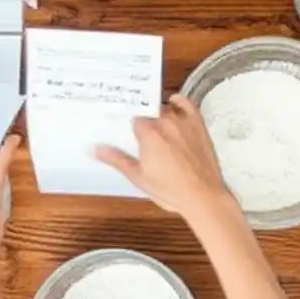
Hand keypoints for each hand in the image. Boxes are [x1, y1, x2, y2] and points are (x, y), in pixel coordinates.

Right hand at [95, 95, 236, 218]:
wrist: (203, 196)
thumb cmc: (172, 190)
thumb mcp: (138, 177)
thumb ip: (117, 159)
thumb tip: (97, 149)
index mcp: (148, 133)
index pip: (131, 119)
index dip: (127, 126)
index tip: (126, 132)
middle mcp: (165, 122)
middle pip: (146, 111)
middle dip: (140, 119)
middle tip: (138, 131)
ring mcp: (183, 122)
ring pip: (164, 107)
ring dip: (156, 112)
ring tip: (152, 122)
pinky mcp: (198, 125)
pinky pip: (186, 104)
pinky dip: (177, 102)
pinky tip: (172, 104)